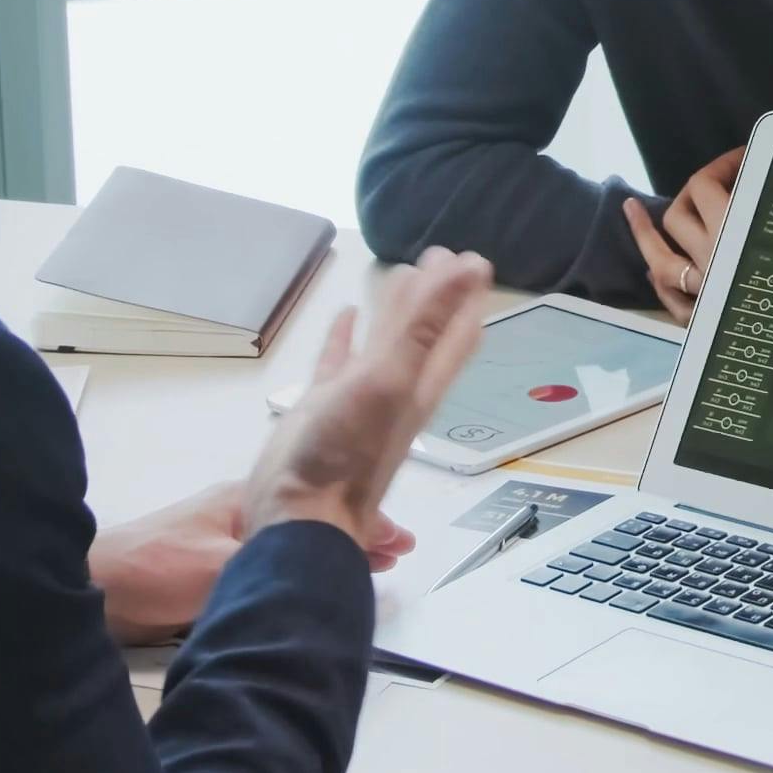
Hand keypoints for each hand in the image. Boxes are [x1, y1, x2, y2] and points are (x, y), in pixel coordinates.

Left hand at [92, 479, 417, 643]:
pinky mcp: (220, 564)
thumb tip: (321, 567)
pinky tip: (322, 580)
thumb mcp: (220, 567)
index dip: (362, 518)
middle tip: (399, 550)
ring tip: (373, 564)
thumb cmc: (155, 566)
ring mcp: (234, 536)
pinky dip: (309, 565)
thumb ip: (271, 565)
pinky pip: (280, 560)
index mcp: (253, 497)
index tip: (399, 537)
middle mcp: (249, 509)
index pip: (322, 500)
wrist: (96, 585)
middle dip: (357, 530)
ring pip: (299, 538)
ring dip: (334, 548)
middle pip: (316, 515)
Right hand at [242, 249, 493, 551]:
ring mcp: (359, 398)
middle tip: (440, 256)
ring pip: (385, 344)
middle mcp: (398, 390)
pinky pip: (340, 362)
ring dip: (397, 311)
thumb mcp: (392, 379)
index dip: (467, 297)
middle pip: (426, 334)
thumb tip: (467, 271)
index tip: (474, 260)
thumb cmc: (346, 454)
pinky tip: (347, 315)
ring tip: (401, 273)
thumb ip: (425, 325)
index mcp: (422, 385)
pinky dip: (346, 337)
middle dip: (436, 296)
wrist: (298, 516)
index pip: (456, 333)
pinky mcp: (324, 407)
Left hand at [623, 117, 772, 323]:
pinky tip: (642, 251)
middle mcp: (716, 251)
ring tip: (638, 210)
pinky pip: (662, 288)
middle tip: (723, 180)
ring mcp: (703, 284)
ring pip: (663, 247)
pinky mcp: (700, 315)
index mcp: (743, 220)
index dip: (729, 162)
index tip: (750, 159)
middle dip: (700, 187)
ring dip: (651, 228)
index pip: (717, 179)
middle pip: (686, 207)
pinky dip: (649, 265)